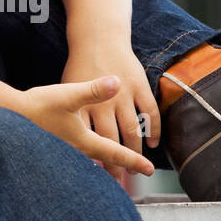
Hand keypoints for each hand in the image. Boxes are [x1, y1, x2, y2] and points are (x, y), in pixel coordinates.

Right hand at [15, 76, 155, 176]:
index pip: (115, 152)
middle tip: (136, 173)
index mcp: (84, 139)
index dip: (134, 160)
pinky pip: (74, 160)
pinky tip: (83, 159)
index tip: (150, 169)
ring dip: (104, 167)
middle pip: (104, 164)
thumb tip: (117, 83)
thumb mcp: (69, 94)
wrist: (8, 115)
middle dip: (121, 168)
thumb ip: (94, 90)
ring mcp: (63, 152)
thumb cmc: (39, 105)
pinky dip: (86, 163)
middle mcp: (75, 150)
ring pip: (89, 164)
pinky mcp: (52, 149)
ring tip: (112, 170)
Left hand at [60, 44, 162, 179]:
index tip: (95, 178)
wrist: (97, 38)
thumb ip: (71, 115)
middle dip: (115, 164)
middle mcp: (106, 102)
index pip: (89, 139)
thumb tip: (66, 142)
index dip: (94, 160)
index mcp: (85, 105)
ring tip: (135, 169)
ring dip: (135, 152)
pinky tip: (152, 143)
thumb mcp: (67, 91)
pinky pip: (151, 112)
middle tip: (117, 182)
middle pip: (112, 140)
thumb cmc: (79, 68)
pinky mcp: (139, 86)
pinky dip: (153, 129)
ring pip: (133, 130)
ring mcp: (125, 95)